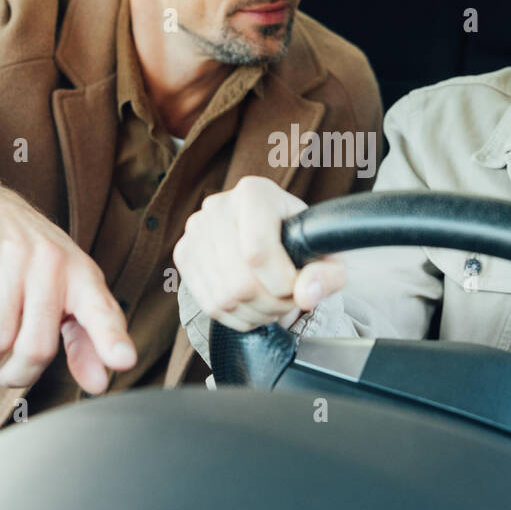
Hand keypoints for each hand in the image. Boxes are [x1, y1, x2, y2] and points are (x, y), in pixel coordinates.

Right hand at [0, 186, 136, 392]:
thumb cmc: (39, 266)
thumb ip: (86, 342)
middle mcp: (52, 263)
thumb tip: (98, 384)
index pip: (102, 312)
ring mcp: (12, 255)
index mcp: (83, 277)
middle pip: (35, 348)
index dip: (112, 340)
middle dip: (17, 374)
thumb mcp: (71, 295)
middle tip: (10, 371)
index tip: (125, 362)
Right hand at [173, 176, 346, 330]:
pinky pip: (209, 304)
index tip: (296, 289)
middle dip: (272, 302)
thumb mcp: (326, 253)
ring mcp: (196, 230)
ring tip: (274, 303)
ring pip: (224, 297)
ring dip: (256, 312)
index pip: (258, 250)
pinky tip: (254, 306)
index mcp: (255, 193)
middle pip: (240, 280)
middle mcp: (219, 206)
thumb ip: (327, 273)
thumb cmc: (301, 241)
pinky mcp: (183, 254)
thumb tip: (306, 295)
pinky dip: (238, 316)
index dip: (280, 282)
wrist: (272, 236)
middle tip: (289, 300)